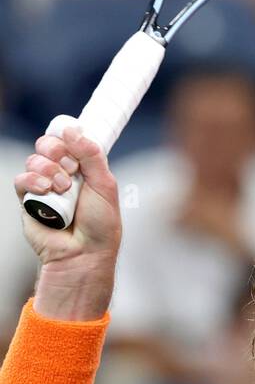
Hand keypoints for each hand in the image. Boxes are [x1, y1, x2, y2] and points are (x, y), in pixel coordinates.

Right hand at [14, 127, 120, 317]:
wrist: (83, 254)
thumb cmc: (100, 223)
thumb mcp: (105, 183)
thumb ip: (91, 154)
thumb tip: (72, 129)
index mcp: (83, 167)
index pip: (68, 139)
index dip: (68, 137)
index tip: (74, 144)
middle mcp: (63, 173)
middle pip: (48, 144)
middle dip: (57, 151)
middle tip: (71, 169)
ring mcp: (44, 186)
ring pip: (34, 160)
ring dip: (48, 168)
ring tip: (62, 187)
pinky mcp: (29, 201)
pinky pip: (21, 179)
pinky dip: (32, 180)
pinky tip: (45, 189)